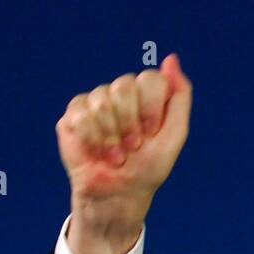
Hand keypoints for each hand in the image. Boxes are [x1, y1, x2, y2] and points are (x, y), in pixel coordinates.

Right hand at [56, 53, 192, 253]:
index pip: (150, 79)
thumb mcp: (174, 136)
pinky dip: (94, 139)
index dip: (151, 109)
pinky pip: (82, 114)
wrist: (120, 195)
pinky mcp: (73, 115)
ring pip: (102, 102)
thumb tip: (171, 59)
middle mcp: (120, 94)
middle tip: (133, 146)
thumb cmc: (149, 168)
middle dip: (132, 123)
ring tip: (116, 154)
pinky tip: (97, 152)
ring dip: (113, 137)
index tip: (151, 134)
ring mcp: (95, 102)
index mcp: (146, 96)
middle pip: (124, 86)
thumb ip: (179, 98)